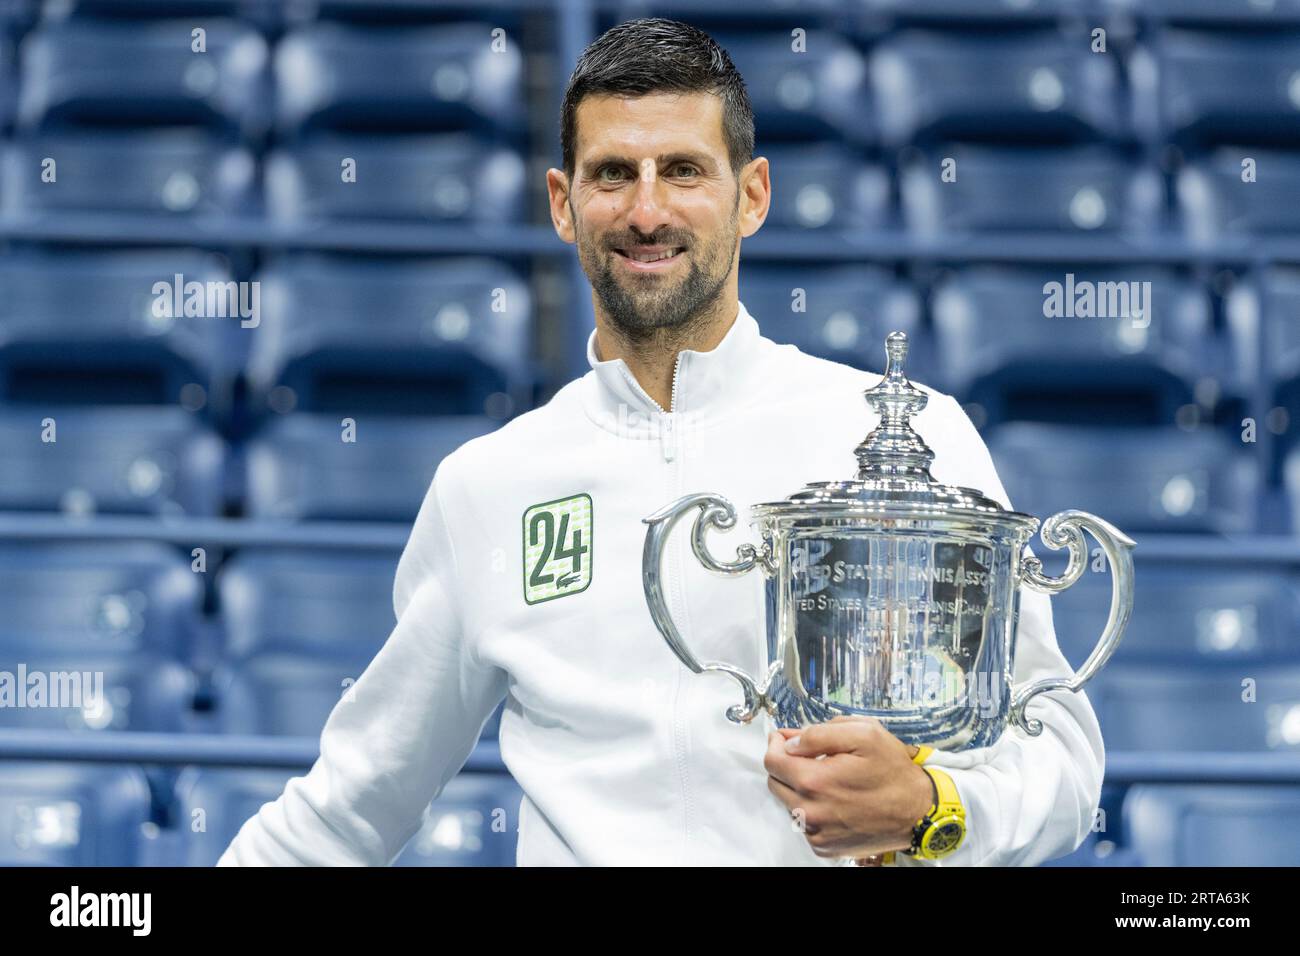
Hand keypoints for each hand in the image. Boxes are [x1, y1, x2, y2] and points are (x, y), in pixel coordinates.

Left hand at [764, 716, 933, 860]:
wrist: (918, 812)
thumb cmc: (893, 772)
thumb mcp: (864, 734)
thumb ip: (819, 733)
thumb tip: (790, 741)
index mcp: (815, 781)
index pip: (772, 761)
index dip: (777, 744)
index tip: (785, 738)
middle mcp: (810, 811)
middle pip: (775, 781)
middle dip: (786, 764)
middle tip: (809, 755)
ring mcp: (816, 832)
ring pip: (787, 802)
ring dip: (798, 787)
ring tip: (827, 778)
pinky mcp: (823, 846)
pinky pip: (802, 822)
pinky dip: (811, 808)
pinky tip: (834, 798)